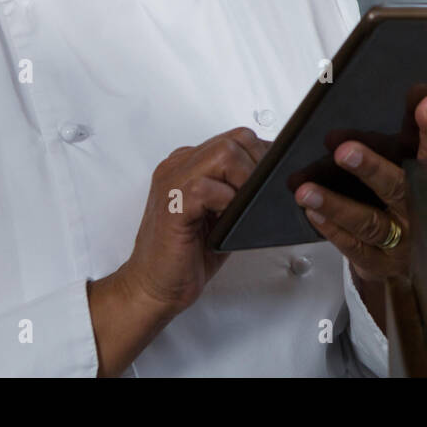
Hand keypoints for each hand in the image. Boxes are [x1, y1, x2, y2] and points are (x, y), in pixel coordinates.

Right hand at [88, 127, 267, 375]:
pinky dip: (225, 200)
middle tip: (260, 195)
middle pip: (234, 140)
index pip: (235, 138)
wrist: (152, 288)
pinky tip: (226, 216)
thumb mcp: (223, 215)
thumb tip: (273, 180)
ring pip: (223, 154)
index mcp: (189, 165)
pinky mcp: (172, 206)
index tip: (273, 178)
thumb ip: (240, 192)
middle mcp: (178, 167)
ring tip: (243, 206)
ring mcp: (172, 183)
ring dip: (245, 179)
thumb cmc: (186, 256)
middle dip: (258, 165)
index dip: (261, 156)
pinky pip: (205, 187)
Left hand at [294, 94, 426, 284]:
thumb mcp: (426, 169)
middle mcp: (420, 212)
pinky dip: (331, 227)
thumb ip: (425, 136)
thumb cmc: (420, 202)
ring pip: (368, 221)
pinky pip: (352, 244)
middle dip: (370, 168)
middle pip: (397, 187)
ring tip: (307, 189)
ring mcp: (400, 240)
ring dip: (335, 204)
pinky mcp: (378, 260)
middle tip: (344, 150)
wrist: (425, 262)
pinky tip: (312, 211)